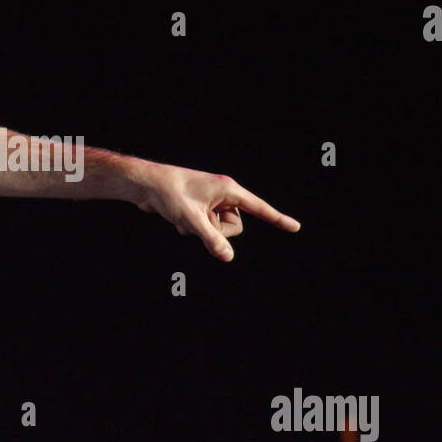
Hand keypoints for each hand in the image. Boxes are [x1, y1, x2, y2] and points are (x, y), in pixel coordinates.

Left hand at [133, 162, 300, 261]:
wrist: (146, 184)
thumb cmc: (169, 194)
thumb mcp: (192, 219)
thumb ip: (211, 240)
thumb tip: (228, 257)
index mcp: (228, 189)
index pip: (259, 207)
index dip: (277, 219)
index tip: (296, 227)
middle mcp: (223, 195)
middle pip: (234, 227)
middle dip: (216, 232)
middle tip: (197, 222)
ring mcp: (211, 203)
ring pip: (218, 230)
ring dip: (200, 230)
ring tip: (183, 218)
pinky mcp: (200, 209)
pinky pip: (205, 229)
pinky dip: (191, 228)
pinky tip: (176, 218)